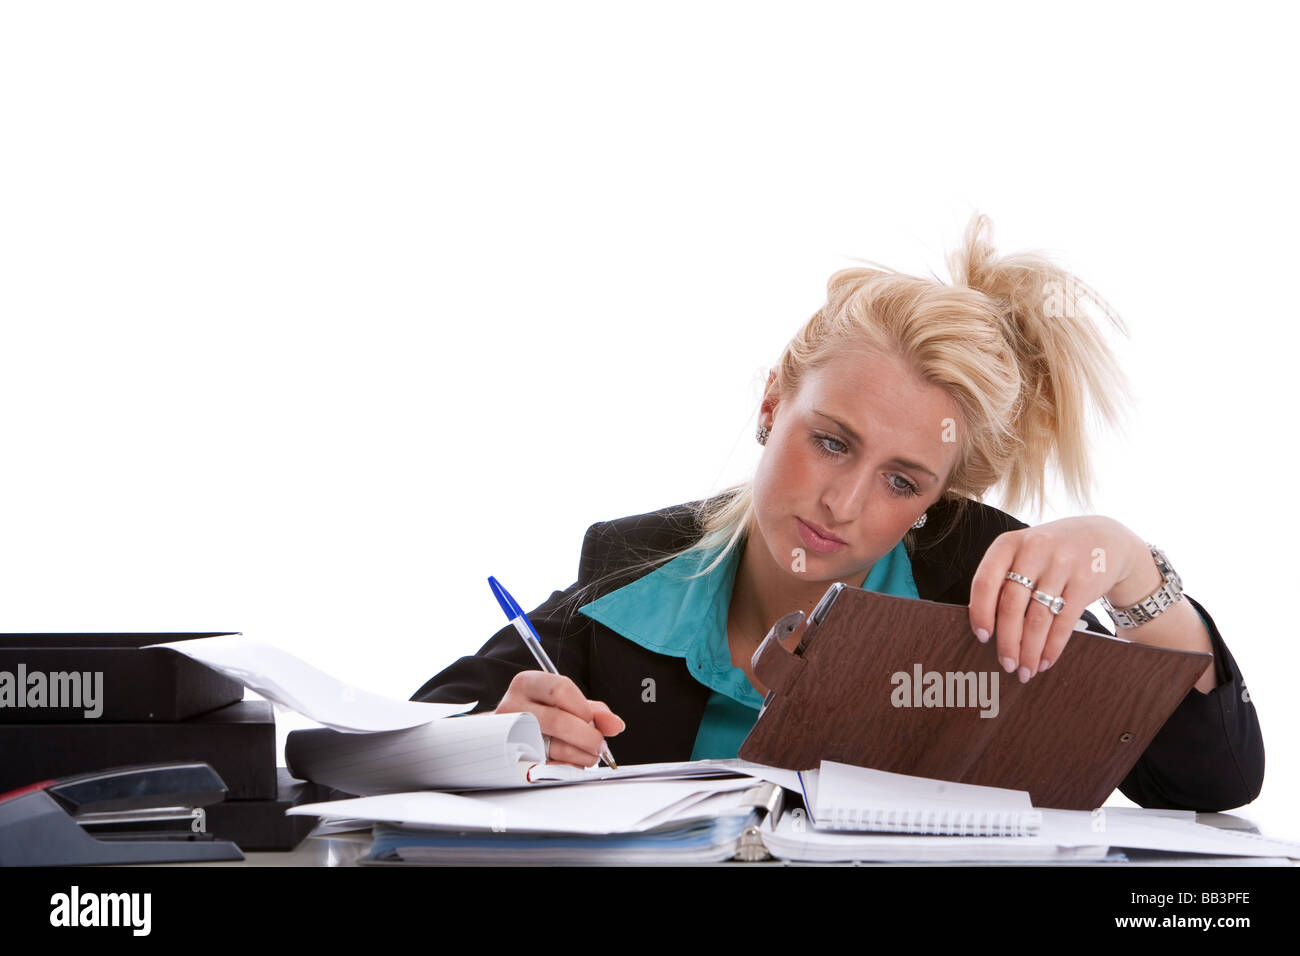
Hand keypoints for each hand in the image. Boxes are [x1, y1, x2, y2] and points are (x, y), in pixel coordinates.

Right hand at [494, 671, 625, 767]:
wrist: (502, 736)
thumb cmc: (538, 716)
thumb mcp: (564, 704)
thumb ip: (593, 711)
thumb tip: (615, 724)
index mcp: (527, 684)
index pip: (560, 689)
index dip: (584, 708)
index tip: (592, 719)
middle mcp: (513, 706)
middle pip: (558, 720)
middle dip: (588, 736)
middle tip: (599, 745)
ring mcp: (509, 735)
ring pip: (553, 747)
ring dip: (581, 756)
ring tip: (588, 756)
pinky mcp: (512, 761)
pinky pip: (547, 768)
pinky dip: (567, 768)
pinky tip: (571, 763)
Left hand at [968, 515, 1144, 682]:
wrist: (1104, 537)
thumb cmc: (1051, 551)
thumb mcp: (1024, 551)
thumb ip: (1004, 577)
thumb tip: (985, 626)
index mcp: (1009, 543)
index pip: (985, 581)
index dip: (980, 612)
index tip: (982, 637)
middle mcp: (1034, 550)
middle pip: (1012, 606)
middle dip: (1007, 642)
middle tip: (1006, 664)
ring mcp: (1062, 565)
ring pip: (1038, 618)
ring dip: (1029, 650)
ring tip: (1025, 670)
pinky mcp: (1085, 582)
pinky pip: (1064, 622)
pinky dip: (1052, 647)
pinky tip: (1045, 661)